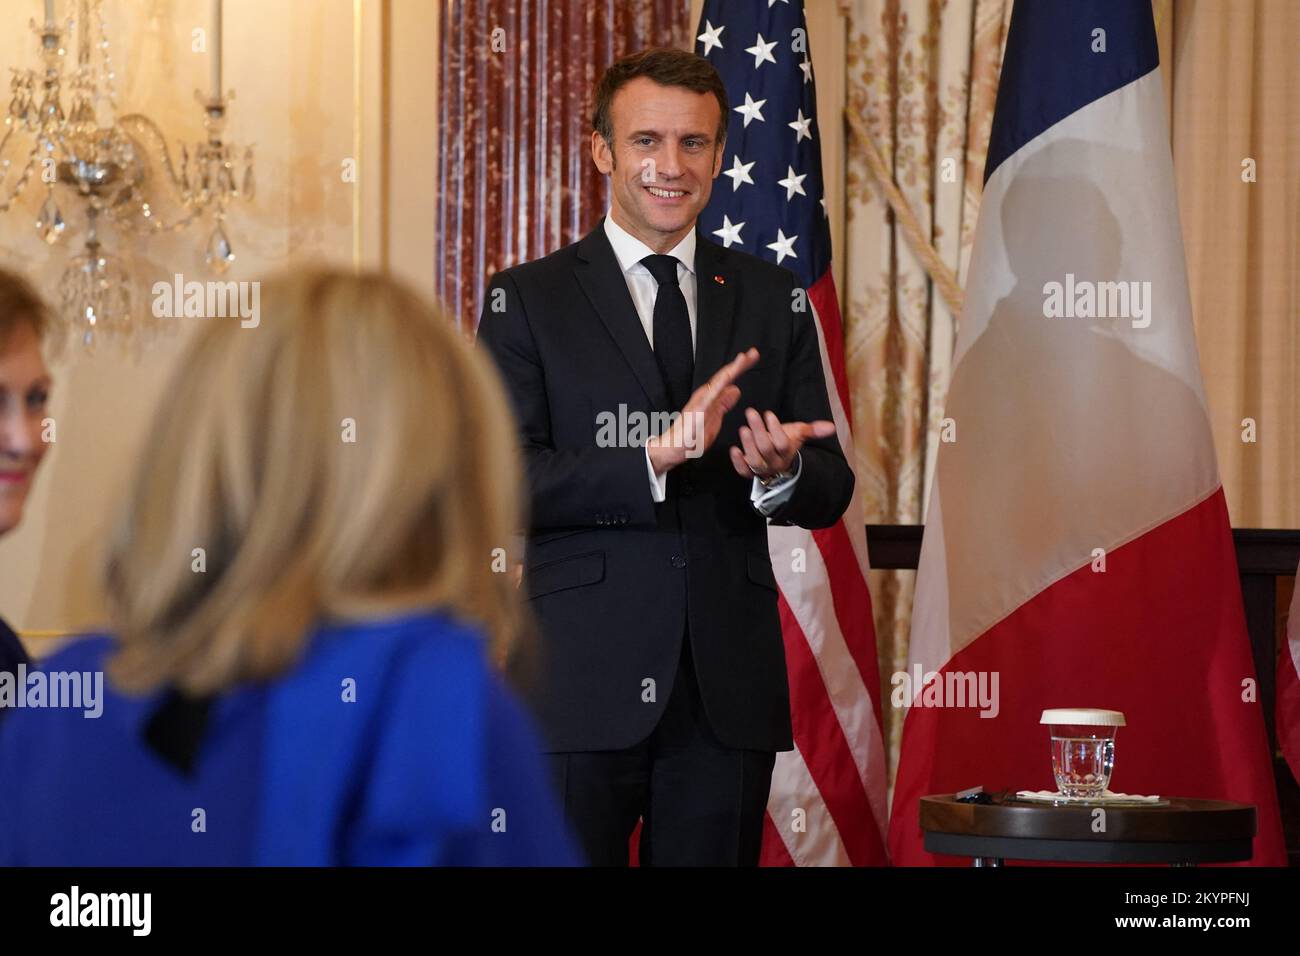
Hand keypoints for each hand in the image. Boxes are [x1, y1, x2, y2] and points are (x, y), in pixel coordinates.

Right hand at [647, 348, 758, 475]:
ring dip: (731, 370)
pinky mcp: (697, 410)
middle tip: (754, 353)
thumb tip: (736, 390)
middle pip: (725, 376)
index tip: (752, 357)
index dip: (740, 368)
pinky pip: (710, 396)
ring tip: (743, 359)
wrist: (672, 448)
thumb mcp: (715, 419)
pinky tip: (728, 378)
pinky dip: (719, 385)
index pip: (728, 380)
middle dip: (740, 364)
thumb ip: (724, 404)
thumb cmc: (690, 436)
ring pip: (719, 382)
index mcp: (711, 397)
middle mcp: (705, 395)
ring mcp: (701, 401)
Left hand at [729, 408, 835, 479]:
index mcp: (787, 452)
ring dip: (748, 445)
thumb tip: (832, 427)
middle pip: (766, 449)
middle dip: (759, 431)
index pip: (783, 443)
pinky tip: (733, 450)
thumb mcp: (799, 434)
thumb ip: (813, 430)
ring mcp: (761, 469)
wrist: (778, 463)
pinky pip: (743, 471)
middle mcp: (774, 463)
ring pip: (755, 460)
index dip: (776, 429)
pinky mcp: (749, 472)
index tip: (768, 414)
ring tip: (743, 429)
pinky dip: (738, 462)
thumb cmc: (787, 442)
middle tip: (751, 413)